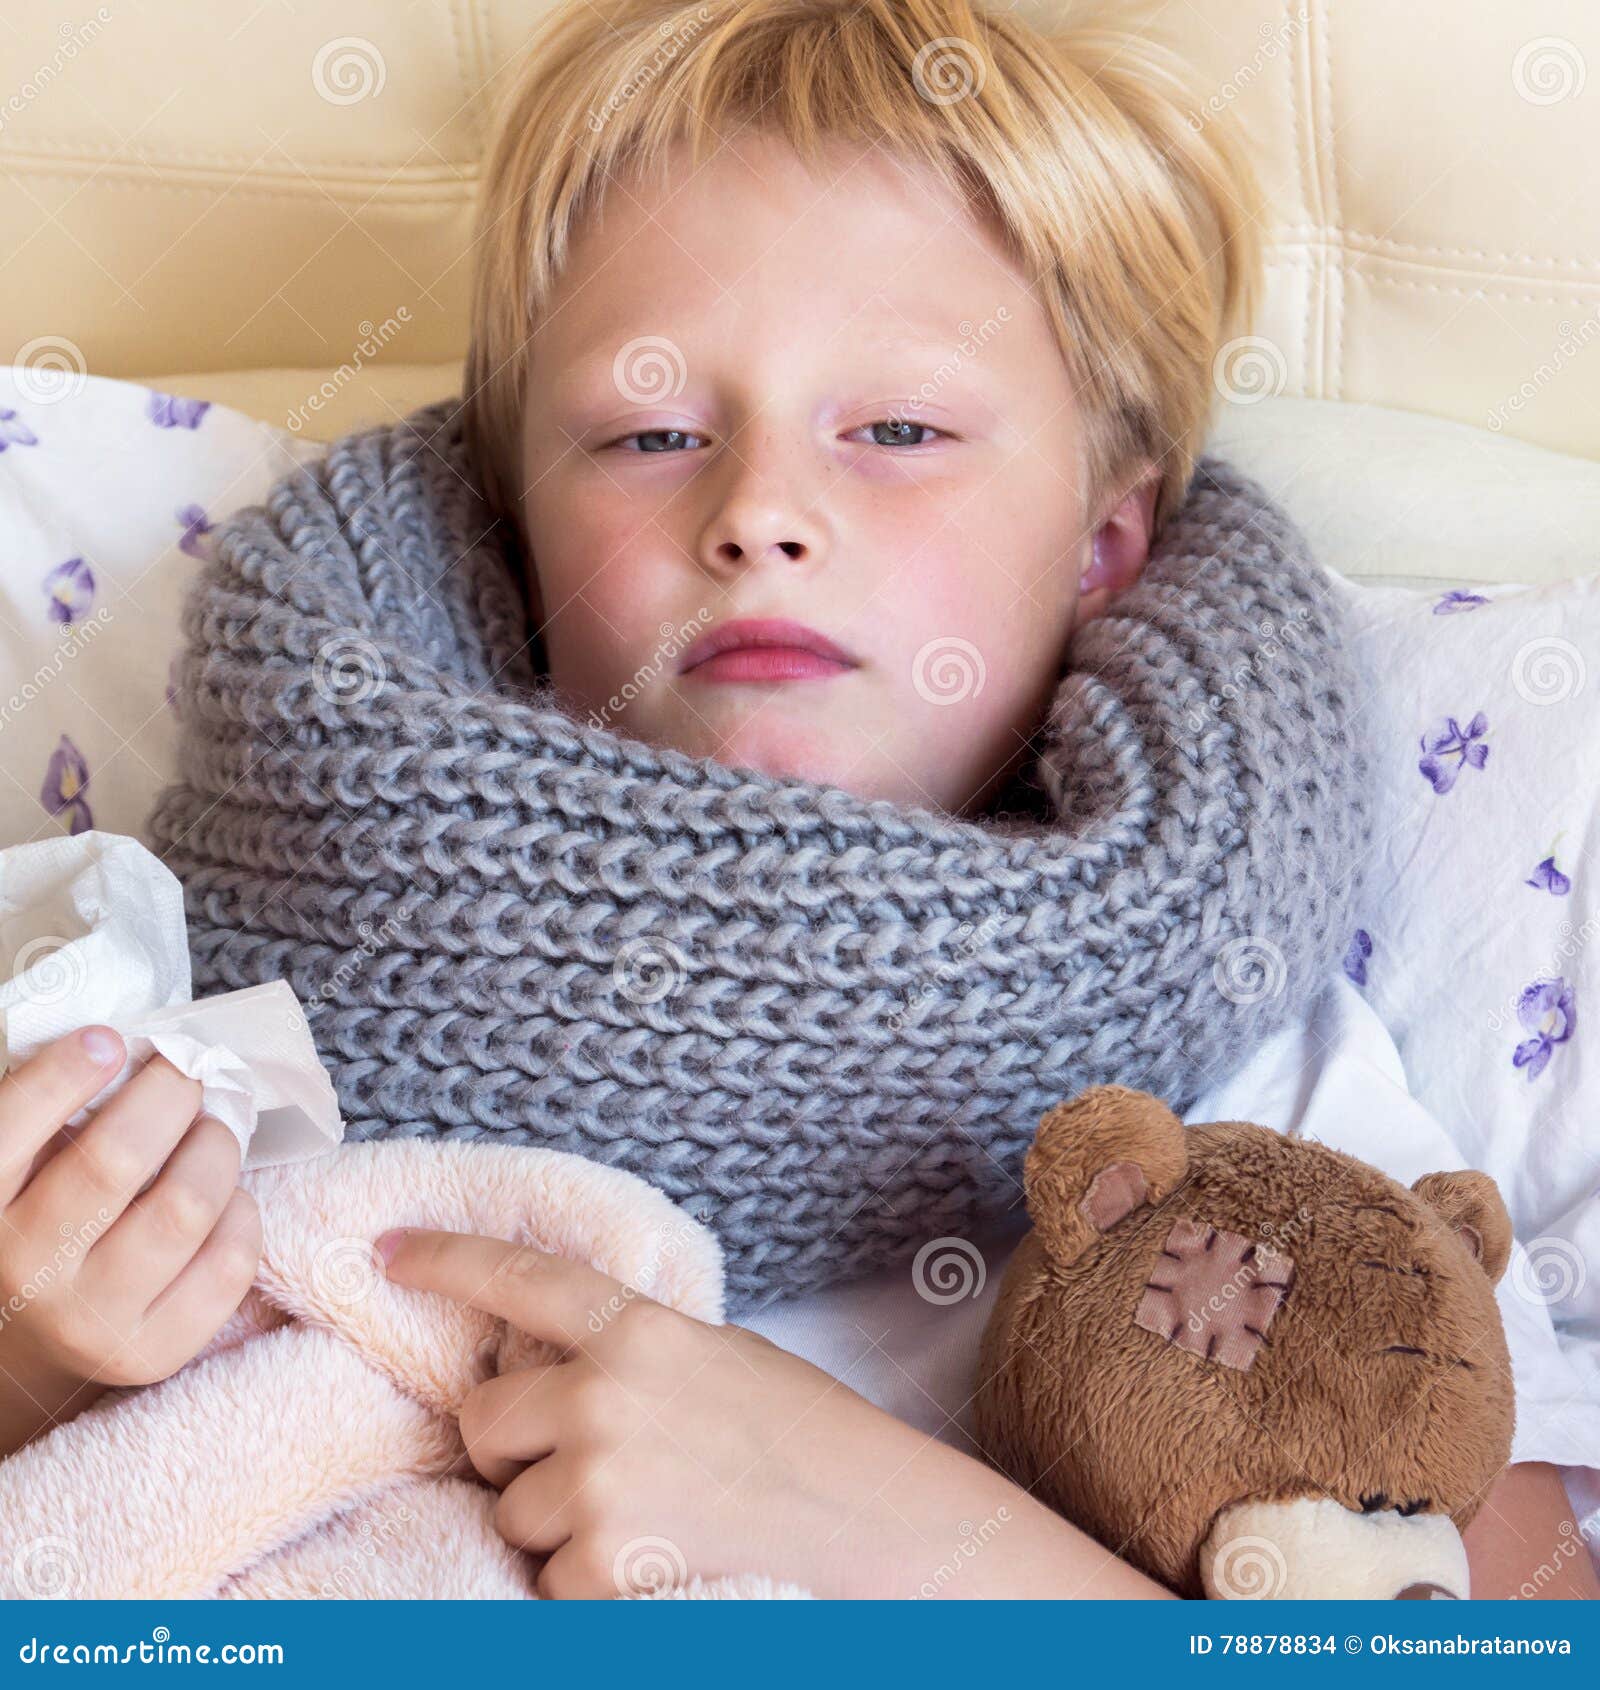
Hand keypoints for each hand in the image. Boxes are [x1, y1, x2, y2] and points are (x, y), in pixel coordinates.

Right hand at [0, 1026, 261, 1457]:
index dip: (62, 1075)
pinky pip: (227, 1260)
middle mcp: (24, 1268)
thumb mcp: (24, 1169)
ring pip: (186, 1206)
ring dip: (215, 1148)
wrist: (33, 1347)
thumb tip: (126, 1046)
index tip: (109, 1040)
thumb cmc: (40, 1225)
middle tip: (188, 1072)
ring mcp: (88, 1319)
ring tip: (212, 1132)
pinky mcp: (151, 1352)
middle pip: (116, 1158)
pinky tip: (223, 1202)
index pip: (9, 1130)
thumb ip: (54, 1116)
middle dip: (170, 1094)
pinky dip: (241, 1213)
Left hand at [376, 1227, 1170, 1599]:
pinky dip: (584, 1582)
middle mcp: (605, 1393)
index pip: (521, 1279)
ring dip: (556, 1521)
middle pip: (485, 1419)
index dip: (447, 1259)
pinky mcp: (604, 1562)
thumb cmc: (806, 1433)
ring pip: (512, 1508)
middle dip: (510, 1446)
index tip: (389, 1252)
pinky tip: (652, 1562)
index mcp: (641, 1328)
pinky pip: (547, 1578)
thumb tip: (560, 1370)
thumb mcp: (719, 1357)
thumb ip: (634, 1352)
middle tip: (572, 1459)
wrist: (872, 1520)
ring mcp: (601, 1478)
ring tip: (641, 1516)